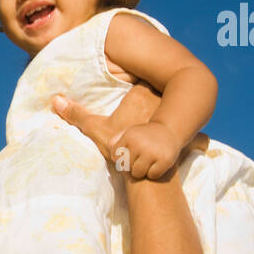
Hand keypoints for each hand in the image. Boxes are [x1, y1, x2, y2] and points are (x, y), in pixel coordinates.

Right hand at [52, 83, 208, 173]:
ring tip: (177, 115)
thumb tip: (55, 101)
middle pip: (164, 91)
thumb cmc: (121, 148)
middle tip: (159, 94)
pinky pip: (192, 132)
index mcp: (142, 95)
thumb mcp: (96, 130)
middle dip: (163, 93)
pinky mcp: (183, 136)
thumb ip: (77, 115)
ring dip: (180, 114)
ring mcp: (175, 118)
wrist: (144, 172)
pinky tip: (198, 138)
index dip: (141, 81)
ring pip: (180, 110)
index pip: (144, 81)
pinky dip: (196, 136)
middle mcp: (162, 103)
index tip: (138, 81)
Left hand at [115, 121, 182, 179]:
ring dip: (142, 172)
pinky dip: (155, 173)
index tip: (130, 156)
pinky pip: (153, 175)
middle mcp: (139, 144)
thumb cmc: (146, 134)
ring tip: (148, 164)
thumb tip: (111, 150)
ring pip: (137, 173)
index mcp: (129, 136)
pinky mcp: (165, 160)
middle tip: (141, 160)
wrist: (170, 129)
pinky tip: (158, 165)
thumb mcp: (130, 132)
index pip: (116, 158)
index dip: (122, 160)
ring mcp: (152, 152)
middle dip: (132, 166)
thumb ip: (116, 140)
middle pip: (126, 167)